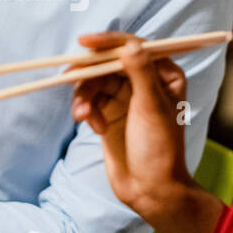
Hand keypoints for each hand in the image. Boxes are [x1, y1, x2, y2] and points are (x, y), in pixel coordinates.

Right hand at [69, 32, 195, 221]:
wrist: (149, 190)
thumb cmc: (159, 149)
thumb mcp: (151, 107)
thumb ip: (140, 73)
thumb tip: (130, 45)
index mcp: (164, 75)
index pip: (133, 46)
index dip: (108, 42)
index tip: (84, 43)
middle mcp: (144, 82)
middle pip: (107, 63)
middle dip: (89, 74)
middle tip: (68, 79)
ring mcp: (126, 98)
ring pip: (94, 81)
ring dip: (84, 96)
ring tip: (82, 116)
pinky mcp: (109, 113)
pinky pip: (90, 100)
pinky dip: (87, 111)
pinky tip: (95, 128)